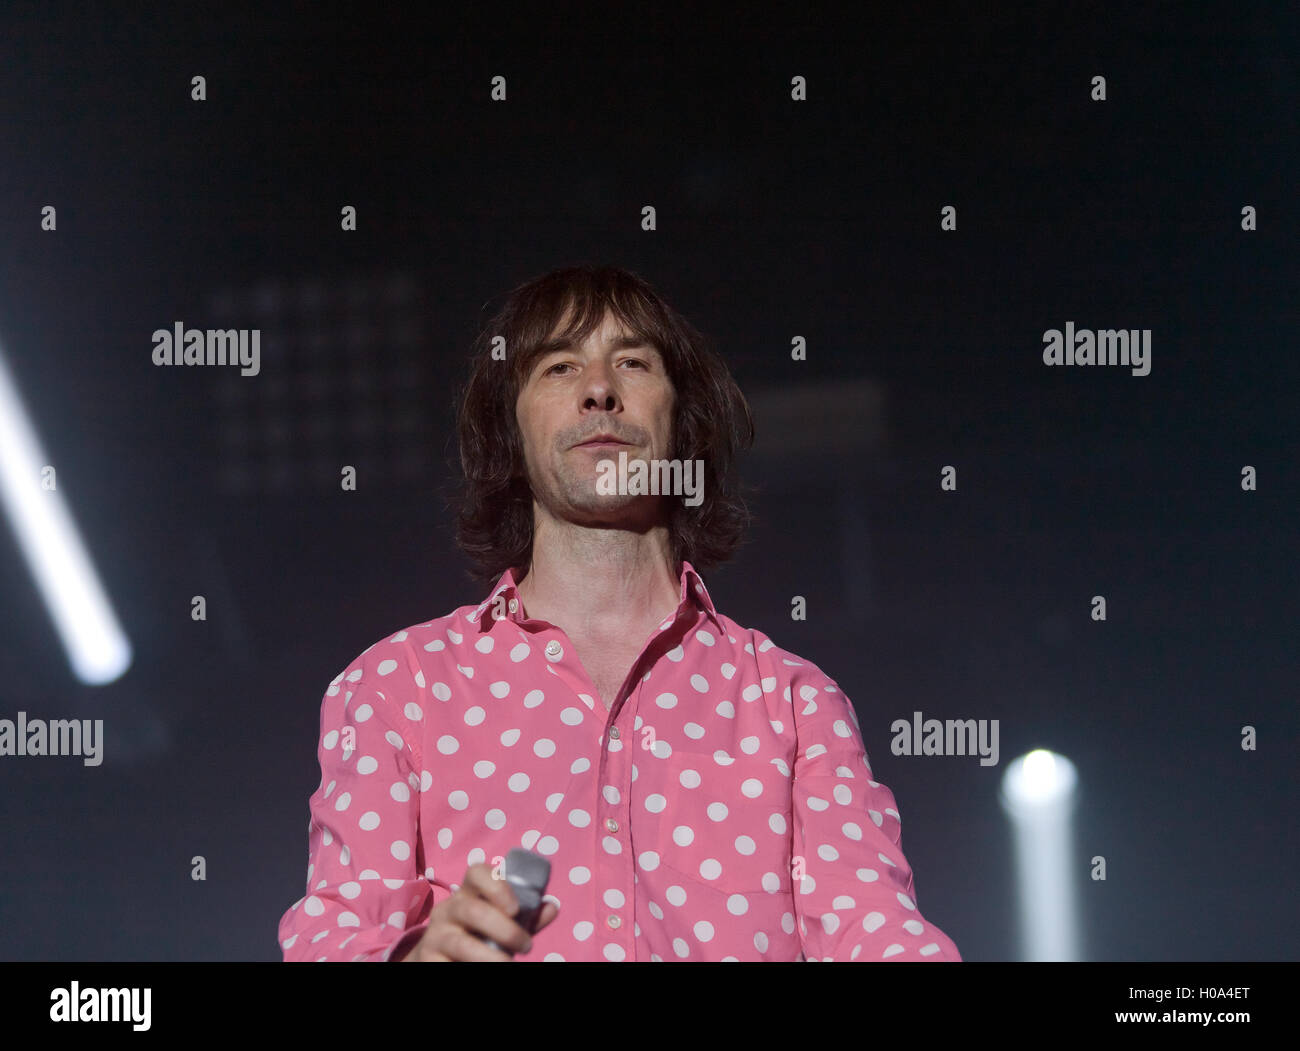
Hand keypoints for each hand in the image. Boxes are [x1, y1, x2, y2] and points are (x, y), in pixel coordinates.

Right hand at [398, 862, 559, 960]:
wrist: (438, 957)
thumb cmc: (479, 935)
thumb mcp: (502, 923)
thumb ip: (527, 916)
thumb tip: (552, 907)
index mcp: (468, 892)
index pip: (476, 872)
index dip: (497, 886)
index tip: (515, 909)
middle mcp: (449, 908)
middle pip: (472, 910)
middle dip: (504, 930)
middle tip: (526, 945)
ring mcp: (435, 934)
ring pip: (461, 944)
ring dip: (490, 957)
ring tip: (509, 965)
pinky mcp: (428, 958)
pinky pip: (448, 964)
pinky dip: (472, 967)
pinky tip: (484, 970)